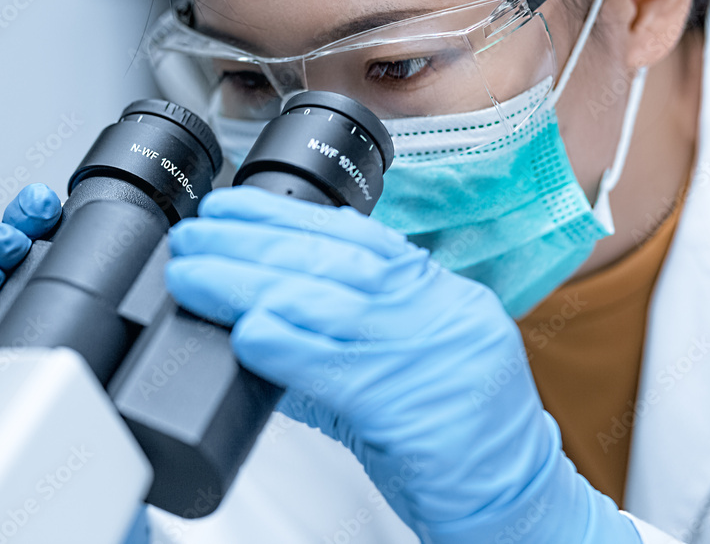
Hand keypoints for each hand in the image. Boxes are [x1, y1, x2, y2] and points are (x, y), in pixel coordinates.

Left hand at [164, 186, 640, 543]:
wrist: (515, 502)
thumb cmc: (458, 439)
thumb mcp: (401, 369)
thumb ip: (339, 341)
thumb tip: (261, 323)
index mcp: (436, 292)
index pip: (353, 235)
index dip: (283, 216)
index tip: (230, 207)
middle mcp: (438, 310)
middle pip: (332, 261)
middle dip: (251, 243)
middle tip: (193, 236)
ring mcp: (431, 353)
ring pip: (327, 302)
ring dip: (248, 285)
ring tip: (193, 276)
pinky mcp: (414, 407)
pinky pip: (338, 367)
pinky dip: (286, 347)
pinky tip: (246, 333)